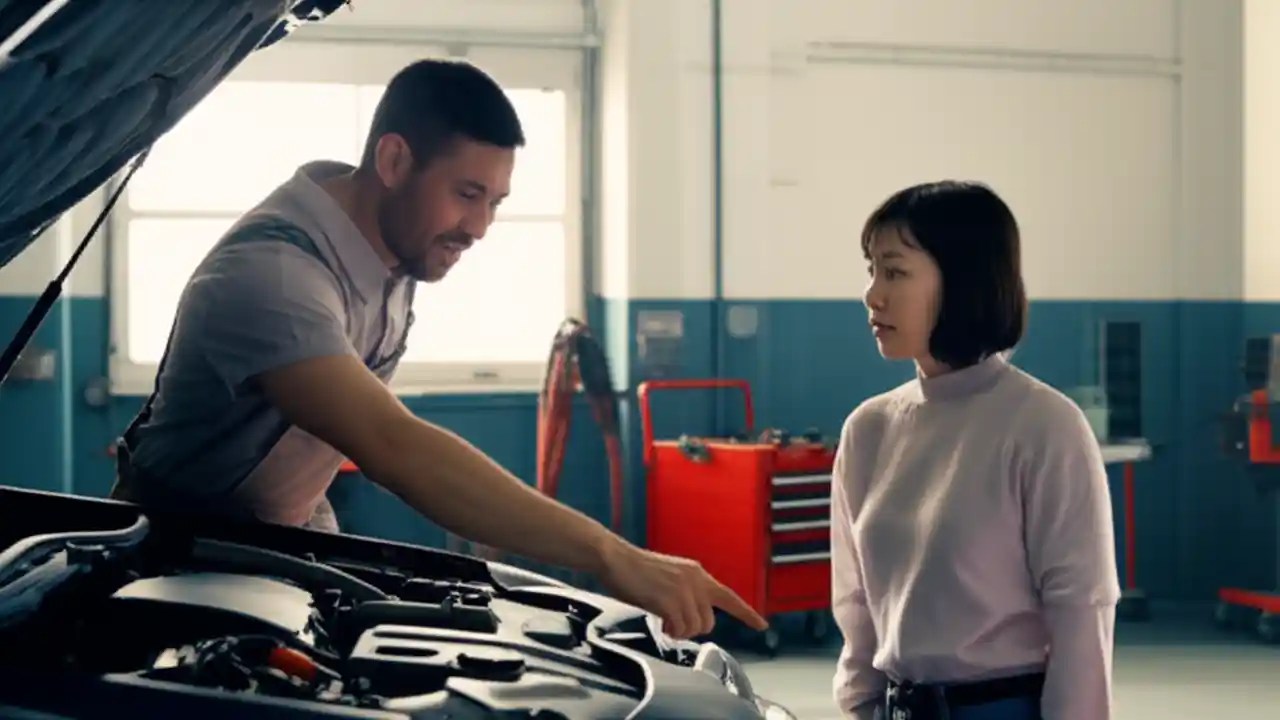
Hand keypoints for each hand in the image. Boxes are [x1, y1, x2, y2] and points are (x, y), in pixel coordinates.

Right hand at [595, 540, 767, 638]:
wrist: (615, 558)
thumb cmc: (634, 571)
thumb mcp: (669, 578)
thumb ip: (685, 593)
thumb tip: (689, 617)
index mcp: (697, 573)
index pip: (729, 597)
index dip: (747, 613)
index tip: (762, 625)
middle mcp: (696, 580)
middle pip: (709, 621)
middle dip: (692, 628)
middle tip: (671, 622)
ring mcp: (685, 590)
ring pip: (695, 627)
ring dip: (679, 630)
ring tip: (662, 619)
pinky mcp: (671, 600)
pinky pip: (680, 629)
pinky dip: (670, 631)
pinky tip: (658, 620)